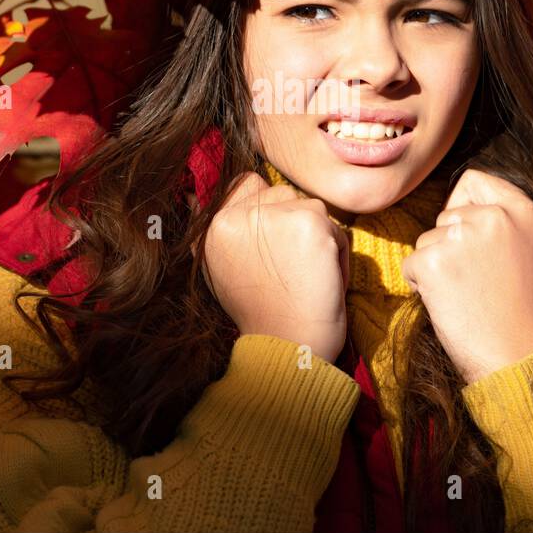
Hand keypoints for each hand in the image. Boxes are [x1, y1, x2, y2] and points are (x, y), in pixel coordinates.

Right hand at [200, 170, 350, 364]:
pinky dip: (338, 254)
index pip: (246, 184)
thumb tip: (195, 196)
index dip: (266, 207)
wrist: (286, 348)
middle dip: (294, 225)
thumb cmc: (261, 315)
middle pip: (283, 194)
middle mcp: (239, 214)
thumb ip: (220, 233)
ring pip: (310, 207)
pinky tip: (322, 281)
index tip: (274, 240)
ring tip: (305, 277)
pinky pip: (335, 227)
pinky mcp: (310, 221)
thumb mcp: (221, 270)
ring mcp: (276, 214)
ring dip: (318, 239)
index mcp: (215, 226)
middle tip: (290, 269)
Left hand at [402, 169, 532, 384]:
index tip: (469, 233)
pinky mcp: (432, 263)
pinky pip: (411, 265)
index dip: (463, 205)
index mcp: (522, 210)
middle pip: (445, 215)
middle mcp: (491, 217)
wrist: (515, 357)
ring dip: (436, 266)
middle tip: (474, 280)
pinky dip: (421, 286)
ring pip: (426, 240)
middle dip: (449, 244)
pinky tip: (449, 305)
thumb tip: (496, 208)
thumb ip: (519, 228)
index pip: (473, 180)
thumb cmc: (530, 314)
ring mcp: (459, 238)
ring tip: (465, 296)